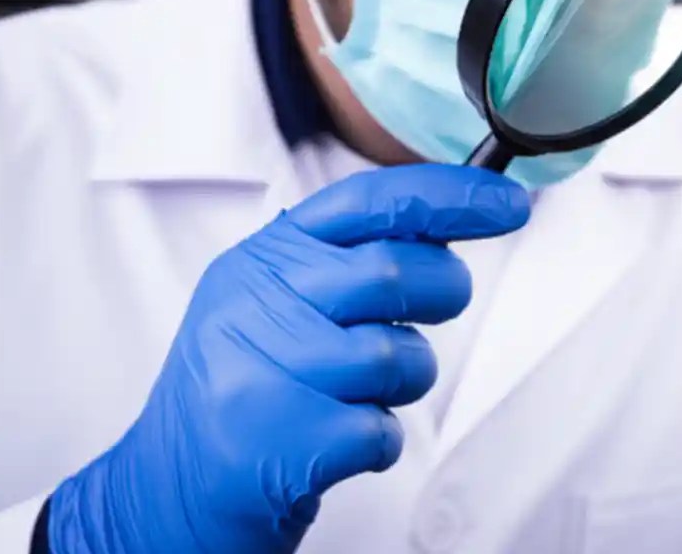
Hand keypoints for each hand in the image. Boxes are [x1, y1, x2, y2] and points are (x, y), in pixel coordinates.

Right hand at [47, 165, 529, 553]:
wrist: (172, 486)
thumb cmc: (252, 386)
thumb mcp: (281, 302)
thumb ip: (352, 262)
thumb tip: (450, 228)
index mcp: (265, 257)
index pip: (370, 201)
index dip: (450, 196)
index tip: (509, 203)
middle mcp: (257, 301)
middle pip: (394, 272)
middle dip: (441, 294)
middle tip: (430, 314)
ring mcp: (262, 369)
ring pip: (396, 356)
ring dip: (405, 382)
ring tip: (362, 394)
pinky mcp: (277, 438)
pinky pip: (381, 429)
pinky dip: (380, 442)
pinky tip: (340, 439)